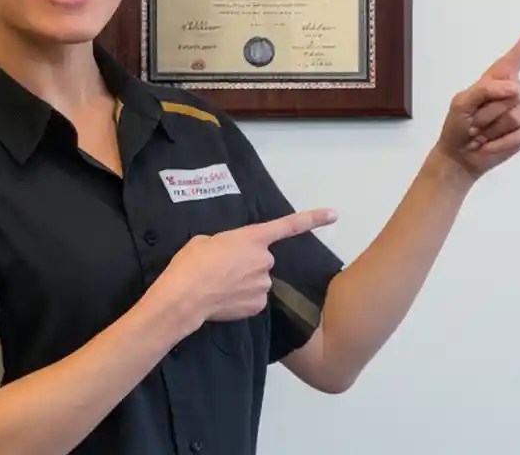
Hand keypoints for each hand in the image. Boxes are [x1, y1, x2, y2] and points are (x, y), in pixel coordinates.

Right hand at [153, 208, 337, 328]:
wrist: (184, 296)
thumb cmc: (191, 263)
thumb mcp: (205, 241)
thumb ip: (226, 244)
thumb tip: (228, 257)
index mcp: (252, 238)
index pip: (288, 225)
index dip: (313, 219)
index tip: (334, 214)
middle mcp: (264, 260)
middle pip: (262, 260)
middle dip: (247, 264)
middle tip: (222, 269)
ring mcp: (263, 284)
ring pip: (257, 281)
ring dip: (244, 282)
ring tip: (219, 286)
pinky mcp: (258, 305)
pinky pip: (253, 299)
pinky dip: (241, 300)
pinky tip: (224, 300)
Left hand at [436, 3, 519, 178]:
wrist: (460, 155)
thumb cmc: (457, 124)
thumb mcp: (461, 102)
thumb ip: (484, 90)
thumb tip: (514, 89)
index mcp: (499, 75)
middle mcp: (514, 89)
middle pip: (515, 91)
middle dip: (490, 107)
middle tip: (475, 119)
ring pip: (516, 113)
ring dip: (493, 126)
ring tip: (482, 131)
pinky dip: (503, 141)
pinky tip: (491, 143)